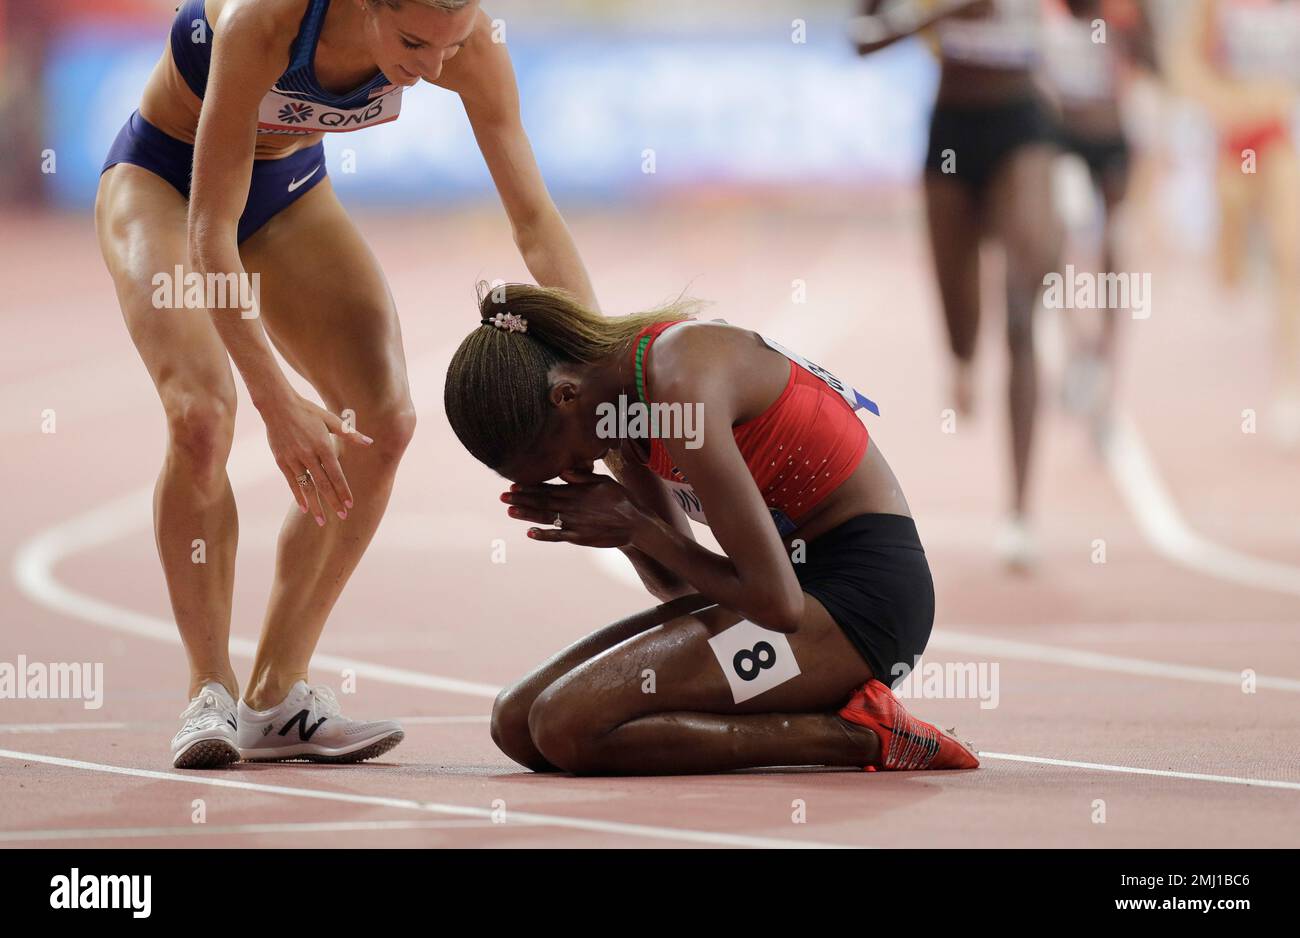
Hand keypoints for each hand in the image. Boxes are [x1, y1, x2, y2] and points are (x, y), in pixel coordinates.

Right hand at [259, 390, 372, 524]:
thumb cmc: (308, 411)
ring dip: (315, 505)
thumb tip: (370, 442)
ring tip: (322, 521)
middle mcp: (308, 454)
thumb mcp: (331, 419)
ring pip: (307, 487)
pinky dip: (299, 496)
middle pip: (323, 484)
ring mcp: (294, 459)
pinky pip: (292, 482)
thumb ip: (350, 434)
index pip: (336, 474)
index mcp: (323, 445)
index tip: (350, 504)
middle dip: (333, 502)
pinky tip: (305, 508)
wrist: (278, 406)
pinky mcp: (282, 461)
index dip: (343, 490)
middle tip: (342, 516)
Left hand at [502, 468, 644, 547]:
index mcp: (576, 492)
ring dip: (526, 514)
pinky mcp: (578, 537)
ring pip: (545, 517)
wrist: (635, 524)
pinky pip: (558, 536)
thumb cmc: (621, 499)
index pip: (548, 488)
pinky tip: (530, 533)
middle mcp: (572, 506)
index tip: (513, 484)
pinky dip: (543, 535)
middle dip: (521, 498)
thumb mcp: (604, 482)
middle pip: (542, 501)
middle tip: (502, 496)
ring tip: (509, 511)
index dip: (530, 487)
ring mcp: (574, 523)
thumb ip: (583, 477)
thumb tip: (563, 471)